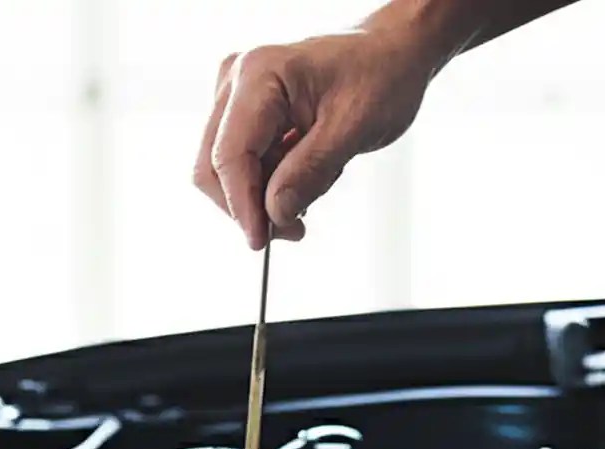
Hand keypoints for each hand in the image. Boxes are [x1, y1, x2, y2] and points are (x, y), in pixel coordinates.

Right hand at [193, 11, 444, 249]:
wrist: (391, 52)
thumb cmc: (380, 74)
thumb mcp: (354, 127)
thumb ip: (310, 172)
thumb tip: (275, 214)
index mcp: (259, 75)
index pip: (231, 155)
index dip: (242, 206)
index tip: (261, 241)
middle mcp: (235, 81)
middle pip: (213, 165)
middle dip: (248, 206)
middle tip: (293, 229)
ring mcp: (236, 95)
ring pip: (226, 169)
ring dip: (264, 193)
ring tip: (315, 184)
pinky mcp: (244, 110)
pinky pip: (243, 161)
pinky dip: (271, 179)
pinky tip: (307, 171)